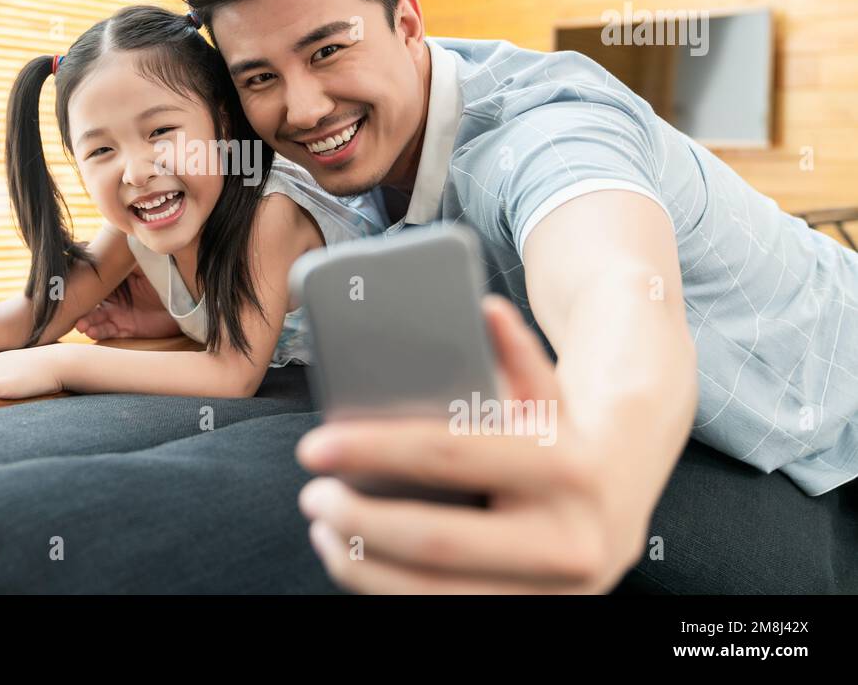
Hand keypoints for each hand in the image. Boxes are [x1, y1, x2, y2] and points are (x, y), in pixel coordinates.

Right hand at [74, 265, 180, 339]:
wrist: (187, 294)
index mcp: (114, 279)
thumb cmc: (164, 271)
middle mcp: (113, 297)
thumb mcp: (140, 259)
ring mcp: (119, 313)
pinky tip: (91, 331)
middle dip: (80, 309)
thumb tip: (95, 241)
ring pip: (95, 319)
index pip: (92, 283)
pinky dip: (99, 332)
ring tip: (83, 325)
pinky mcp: (127, 328)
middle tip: (75, 313)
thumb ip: (119, 255)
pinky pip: (109, 332)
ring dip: (87, 322)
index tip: (70, 290)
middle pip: (90, 304)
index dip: (81, 287)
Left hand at [294, 295, 648, 593]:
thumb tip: (484, 311)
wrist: (621, 501)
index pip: (447, 455)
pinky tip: (357, 564)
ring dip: (361, 566)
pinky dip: (389, 595)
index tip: (314, 448)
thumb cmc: (561, 438)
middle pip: (434, 540)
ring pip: (433, 597)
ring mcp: (553, 598)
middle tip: (312, 495)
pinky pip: (447, 618)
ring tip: (324, 530)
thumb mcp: (548, 395)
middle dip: (357, 520)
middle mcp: (566, 542)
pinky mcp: (535, 623)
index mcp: (564, 469)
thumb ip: (517, 355)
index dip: (372, 450)